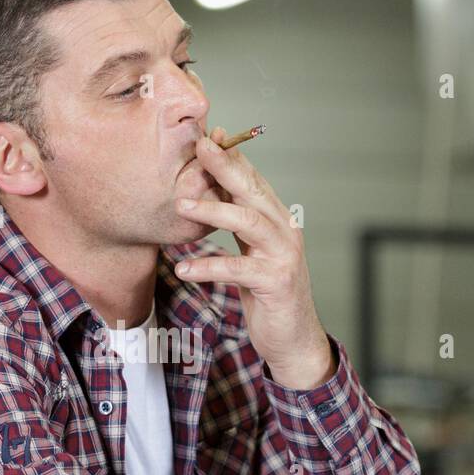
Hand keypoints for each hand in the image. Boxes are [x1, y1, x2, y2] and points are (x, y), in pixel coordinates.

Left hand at [173, 126, 333, 389]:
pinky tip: (184, 268)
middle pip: (253, 191)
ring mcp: (283, 256)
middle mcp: (284, 232)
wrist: (293, 338)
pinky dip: (210, 266)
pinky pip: (238, 269)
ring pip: (248, 221)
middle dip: (225, 166)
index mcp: (276, 221)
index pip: (253, 180)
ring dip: (213, 210)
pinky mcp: (276, 282)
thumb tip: (208, 195)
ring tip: (181, 205)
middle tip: (198, 148)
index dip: (232, 157)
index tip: (208, 136)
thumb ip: (237, 227)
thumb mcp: (250, 253)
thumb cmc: (266, 294)